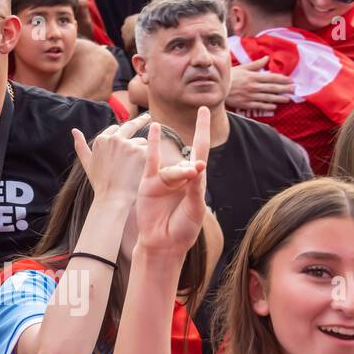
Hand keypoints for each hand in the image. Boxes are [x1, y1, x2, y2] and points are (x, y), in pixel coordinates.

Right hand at [71, 112, 150, 203]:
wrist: (112, 198)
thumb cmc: (100, 183)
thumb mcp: (87, 163)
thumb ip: (80, 145)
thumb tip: (74, 130)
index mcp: (101, 139)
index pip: (114, 129)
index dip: (120, 133)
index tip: (127, 134)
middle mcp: (114, 139)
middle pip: (130, 126)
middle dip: (140, 120)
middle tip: (147, 117)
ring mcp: (128, 144)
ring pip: (142, 141)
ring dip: (143, 150)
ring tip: (139, 167)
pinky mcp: (141, 152)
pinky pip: (151, 150)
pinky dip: (150, 158)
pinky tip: (148, 167)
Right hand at [135, 107, 209, 258]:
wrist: (163, 244)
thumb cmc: (183, 230)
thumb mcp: (195, 209)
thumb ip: (195, 187)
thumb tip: (196, 165)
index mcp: (197, 182)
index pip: (201, 150)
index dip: (203, 130)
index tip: (204, 110)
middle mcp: (181, 177)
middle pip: (188, 160)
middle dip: (191, 161)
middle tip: (192, 166)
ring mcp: (164, 179)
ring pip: (172, 168)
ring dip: (178, 176)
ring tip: (183, 187)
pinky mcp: (149, 184)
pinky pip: (151, 161)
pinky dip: (153, 144)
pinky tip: (154, 127)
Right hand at [226, 57, 293, 116]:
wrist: (216, 88)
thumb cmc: (230, 77)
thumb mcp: (242, 68)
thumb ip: (255, 64)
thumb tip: (267, 58)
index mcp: (253, 76)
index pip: (271, 78)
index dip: (282, 79)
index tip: (291, 80)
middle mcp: (253, 86)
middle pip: (272, 88)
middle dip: (284, 89)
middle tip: (294, 90)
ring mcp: (249, 96)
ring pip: (268, 97)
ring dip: (279, 98)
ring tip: (287, 99)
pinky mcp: (245, 104)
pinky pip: (259, 105)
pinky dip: (267, 106)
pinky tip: (274, 106)